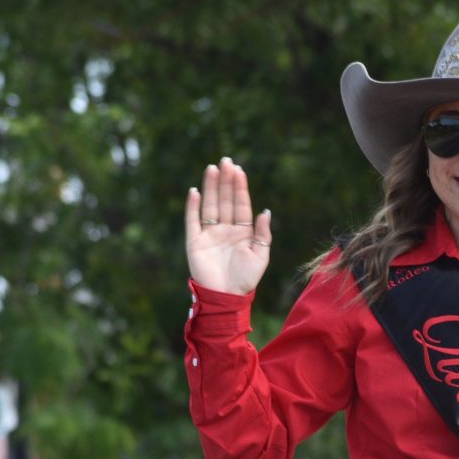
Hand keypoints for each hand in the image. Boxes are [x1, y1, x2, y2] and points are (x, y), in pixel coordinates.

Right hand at [185, 157, 272, 294]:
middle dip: (225, 181)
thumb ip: (263, 234)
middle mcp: (226, 230)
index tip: (239, 170)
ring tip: (212, 169)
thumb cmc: (245, 279)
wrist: (226, 297)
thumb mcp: (261, 256)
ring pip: (210, 205)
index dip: (240, 188)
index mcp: (243, 232)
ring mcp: (209, 234)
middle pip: (225, 200)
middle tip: (226, 161)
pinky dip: (193, 206)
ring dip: (210, 187)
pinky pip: (192, 220)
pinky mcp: (195, 241)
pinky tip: (195, 192)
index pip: (241, 205)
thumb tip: (265, 211)